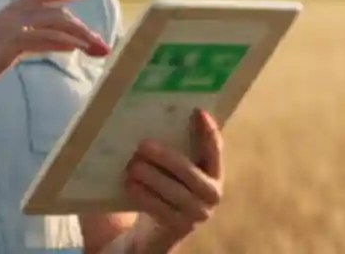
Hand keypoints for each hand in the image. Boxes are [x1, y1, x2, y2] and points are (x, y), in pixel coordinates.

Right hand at [0, 0, 110, 99]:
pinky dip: (62, 42)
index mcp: (18, 9)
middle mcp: (17, 12)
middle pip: (61, 13)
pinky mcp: (9, 42)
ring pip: (56, 24)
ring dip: (80, 37)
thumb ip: (38, 40)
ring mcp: (12, 26)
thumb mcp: (12, 44)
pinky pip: (42, 38)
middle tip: (102, 47)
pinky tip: (76, 49)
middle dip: (84, 30)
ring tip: (98, 50)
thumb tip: (67, 43)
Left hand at [124, 109, 224, 247]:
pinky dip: (144, 196)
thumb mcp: (172, 170)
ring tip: (132, 165)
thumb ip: (174, 149)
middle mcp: (212, 194)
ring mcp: (197, 214)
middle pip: (190, 172)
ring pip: (174, 191)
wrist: (154, 233)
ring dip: (152, 177)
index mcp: (214, 173)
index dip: (208, 130)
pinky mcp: (179, 228)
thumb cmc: (163, 190)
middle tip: (143, 145)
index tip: (196, 111)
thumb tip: (158, 115)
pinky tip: (130, 185)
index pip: (214, 148)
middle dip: (166, 157)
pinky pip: (161, 209)